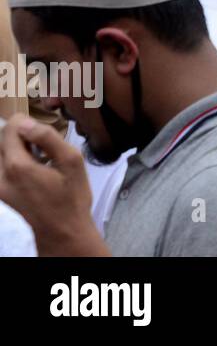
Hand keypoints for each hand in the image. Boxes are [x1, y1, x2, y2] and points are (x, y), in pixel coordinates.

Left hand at [0, 116, 106, 255]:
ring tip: (39, 156)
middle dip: (21, 135)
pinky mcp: (0, 194)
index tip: (44, 131)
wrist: (62, 231)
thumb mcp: (71, 161)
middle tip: (44, 144)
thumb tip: (26, 122)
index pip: (10, 128)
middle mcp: (0, 175)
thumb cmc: (72, 196)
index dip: (27, 123)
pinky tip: (33, 169)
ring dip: (16, 148)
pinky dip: (14, 161)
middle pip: (2, 140)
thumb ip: (48, 138)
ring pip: (1, 154)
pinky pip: (2, 168)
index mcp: (17, 165)